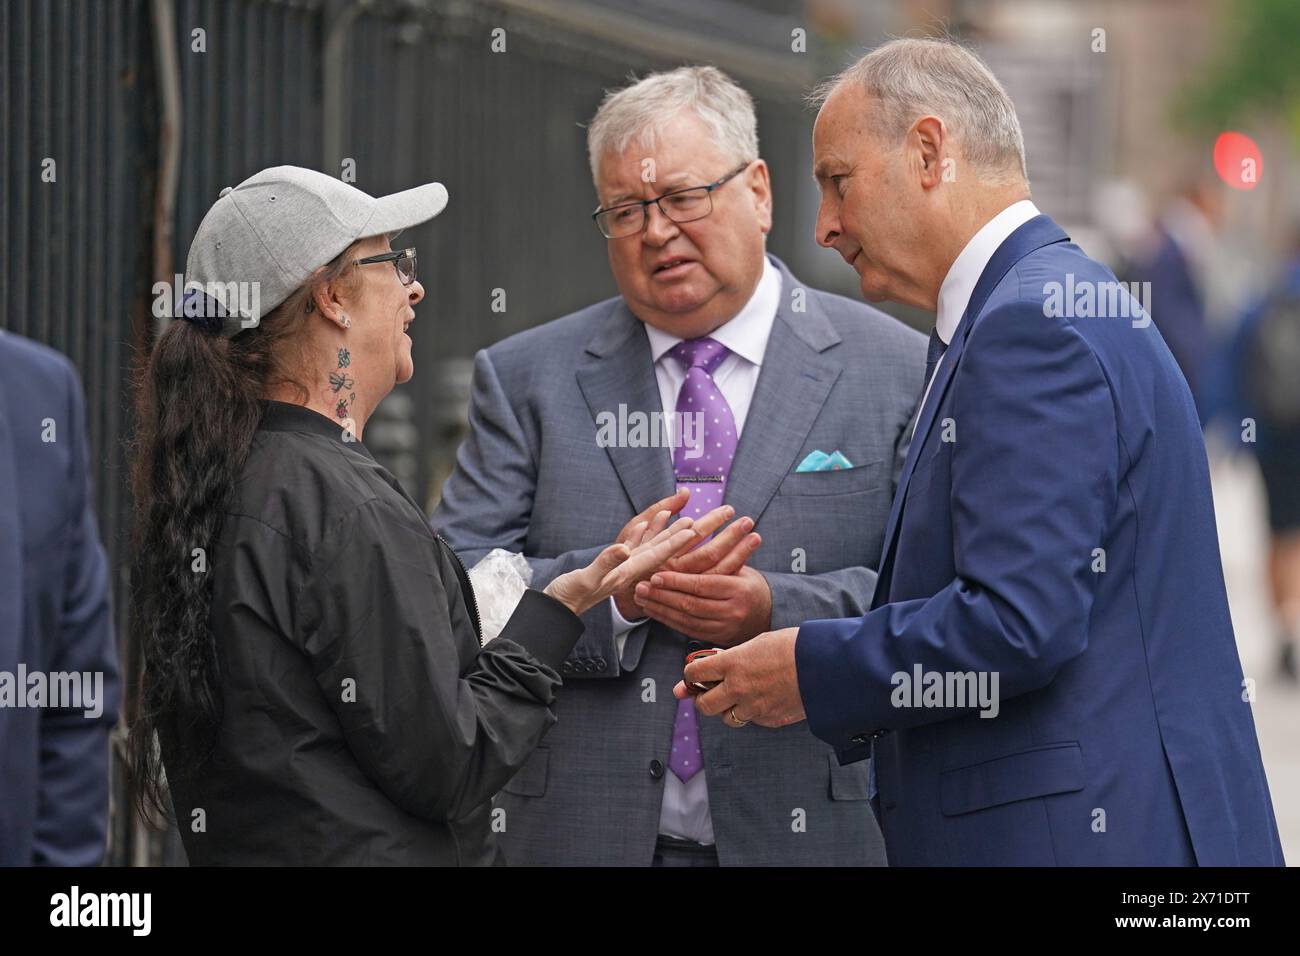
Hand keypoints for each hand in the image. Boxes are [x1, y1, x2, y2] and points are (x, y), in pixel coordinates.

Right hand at [543, 513, 697, 616]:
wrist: (558, 609)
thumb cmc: (570, 596)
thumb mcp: (587, 579)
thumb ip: (606, 563)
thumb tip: (624, 548)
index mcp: (626, 573)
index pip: (656, 556)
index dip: (674, 543)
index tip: (691, 530)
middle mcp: (627, 571)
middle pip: (657, 551)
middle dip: (675, 536)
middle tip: (694, 521)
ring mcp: (619, 569)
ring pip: (645, 546)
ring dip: (660, 533)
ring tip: (673, 516)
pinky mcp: (609, 566)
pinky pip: (629, 547)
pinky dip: (637, 535)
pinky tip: (642, 525)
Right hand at [610, 494, 758, 620]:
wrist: (622, 592)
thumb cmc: (628, 554)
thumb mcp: (637, 527)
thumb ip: (661, 509)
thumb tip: (686, 492)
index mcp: (661, 555)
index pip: (692, 538)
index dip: (712, 524)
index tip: (729, 510)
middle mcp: (674, 572)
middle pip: (709, 555)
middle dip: (730, 536)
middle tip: (747, 520)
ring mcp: (684, 585)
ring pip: (716, 570)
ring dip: (737, 552)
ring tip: (753, 535)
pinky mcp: (691, 592)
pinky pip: (716, 580)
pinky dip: (732, 566)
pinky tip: (745, 553)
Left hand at [633, 565, 771, 646]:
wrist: (768, 613)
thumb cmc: (749, 583)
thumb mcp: (740, 567)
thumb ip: (717, 558)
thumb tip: (690, 533)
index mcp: (739, 589)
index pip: (702, 584)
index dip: (677, 581)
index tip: (656, 574)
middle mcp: (732, 611)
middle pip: (691, 603)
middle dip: (662, 595)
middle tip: (639, 586)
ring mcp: (724, 628)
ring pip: (686, 619)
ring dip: (660, 609)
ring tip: (641, 598)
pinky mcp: (716, 639)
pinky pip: (687, 630)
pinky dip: (668, 620)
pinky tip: (653, 611)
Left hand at [672, 627, 804, 727]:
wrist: (825, 665)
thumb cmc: (792, 647)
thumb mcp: (756, 643)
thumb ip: (728, 657)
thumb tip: (706, 669)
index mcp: (731, 663)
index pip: (693, 675)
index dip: (691, 675)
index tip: (695, 675)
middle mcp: (737, 688)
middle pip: (703, 705)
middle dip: (703, 698)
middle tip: (709, 691)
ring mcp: (753, 707)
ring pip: (726, 718)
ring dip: (727, 708)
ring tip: (739, 695)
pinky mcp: (769, 719)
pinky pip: (751, 720)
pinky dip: (751, 713)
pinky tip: (763, 699)